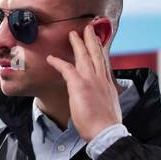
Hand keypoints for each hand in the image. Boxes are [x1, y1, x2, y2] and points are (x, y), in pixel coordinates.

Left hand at [44, 25, 123, 142]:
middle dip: (91, 39)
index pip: (103, 62)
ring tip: (73, 34)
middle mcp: (101, 78)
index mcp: (108, 84)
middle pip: (96, 54)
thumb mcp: (109, 106)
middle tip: (88, 28)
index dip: (100, 50)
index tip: (98, 42)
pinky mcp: (80, 85)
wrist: (106, 131)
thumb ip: (104, 98)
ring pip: (84, 56)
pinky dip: (58, 62)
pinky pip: (67, 69)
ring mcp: (91, 80)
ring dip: (78, 43)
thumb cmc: (106, 124)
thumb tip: (100, 100)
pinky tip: (51, 58)